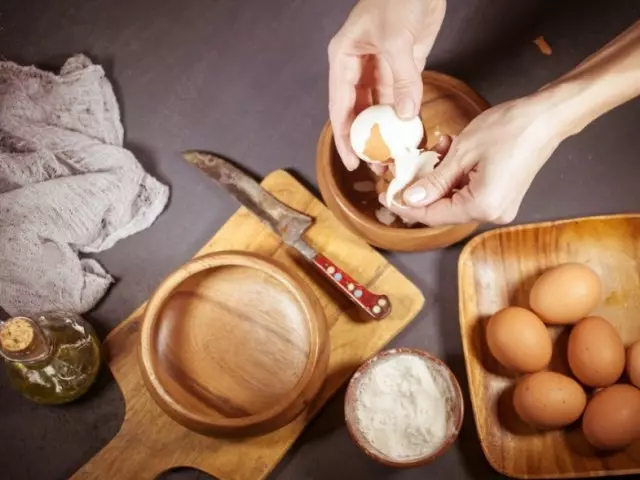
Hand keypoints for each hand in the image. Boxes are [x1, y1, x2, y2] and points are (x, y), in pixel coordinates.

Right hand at [328, 0, 445, 170]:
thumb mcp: (396, 38)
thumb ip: (401, 78)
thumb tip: (404, 116)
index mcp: (344, 59)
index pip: (340, 106)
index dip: (345, 137)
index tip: (352, 162)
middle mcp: (358, 67)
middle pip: (357, 112)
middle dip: (365, 140)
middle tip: (376, 167)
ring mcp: (380, 68)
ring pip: (378, 108)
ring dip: (385, 132)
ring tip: (391, 157)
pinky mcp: (402, 67)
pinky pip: (399, 97)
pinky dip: (402, 116)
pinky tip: (407, 134)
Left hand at [386, 96, 562, 225]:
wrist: (548, 116)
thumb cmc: (510, 128)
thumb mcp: (462, 152)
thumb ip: (433, 180)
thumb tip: (410, 199)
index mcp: (482, 206)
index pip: (433, 214)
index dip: (406, 205)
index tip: (386, 196)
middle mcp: (492, 213)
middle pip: (443, 208)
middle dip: (422, 188)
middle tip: (404, 169)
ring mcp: (500, 206)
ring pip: (454, 198)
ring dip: (439, 177)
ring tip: (435, 151)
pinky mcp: (503, 196)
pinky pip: (469, 191)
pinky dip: (455, 175)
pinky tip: (450, 153)